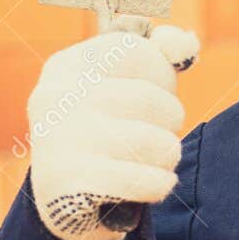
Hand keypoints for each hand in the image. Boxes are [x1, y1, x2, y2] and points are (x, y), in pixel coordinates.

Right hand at [27, 16, 200, 239]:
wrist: (62, 197)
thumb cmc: (106, 129)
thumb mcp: (124, 85)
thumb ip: (159, 55)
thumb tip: (182, 42)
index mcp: (67, 66)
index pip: (135, 51)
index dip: (162, 77)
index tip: (155, 97)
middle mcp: (56, 98)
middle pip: (148, 99)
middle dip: (171, 120)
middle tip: (163, 134)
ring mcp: (58, 141)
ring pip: (152, 142)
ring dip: (169, 155)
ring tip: (159, 160)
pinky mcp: (67, 185)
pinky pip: (143, 180)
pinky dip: (160, 184)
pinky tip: (157, 183)